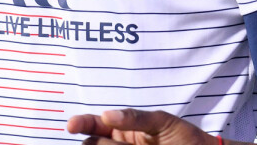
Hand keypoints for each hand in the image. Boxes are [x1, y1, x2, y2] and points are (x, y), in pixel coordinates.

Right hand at [66, 108, 221, 144]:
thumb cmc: (185, 137)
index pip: (95, 126)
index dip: (81, 123)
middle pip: (95, 144)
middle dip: (94, 143)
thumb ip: (135, 118)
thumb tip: (106, 115)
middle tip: (102, 142)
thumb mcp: (161, 122)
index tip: (71, 125)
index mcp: (123, 130)